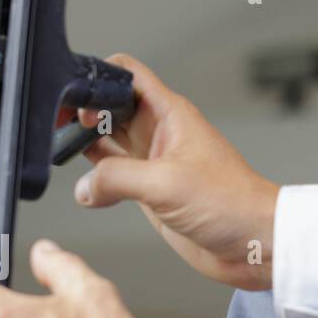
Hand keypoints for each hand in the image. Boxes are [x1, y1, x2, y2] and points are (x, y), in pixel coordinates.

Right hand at [71, 53, 279, 290]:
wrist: (254, 241)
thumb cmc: (231, 203)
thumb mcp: (166, 183)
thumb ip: (118, 178)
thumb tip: (85, 186)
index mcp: (170, 115)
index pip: (129, 75)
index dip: (99, 78)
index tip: (76, 99)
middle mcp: (159, 134)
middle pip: (111, 107)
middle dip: (84, 114)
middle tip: (63, 130)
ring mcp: (153, 163)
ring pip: (107, 142)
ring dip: (85, 149)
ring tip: (69, 158)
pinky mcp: (150, 191)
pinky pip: (112, 178)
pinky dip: (95, 185)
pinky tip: (90, 195)